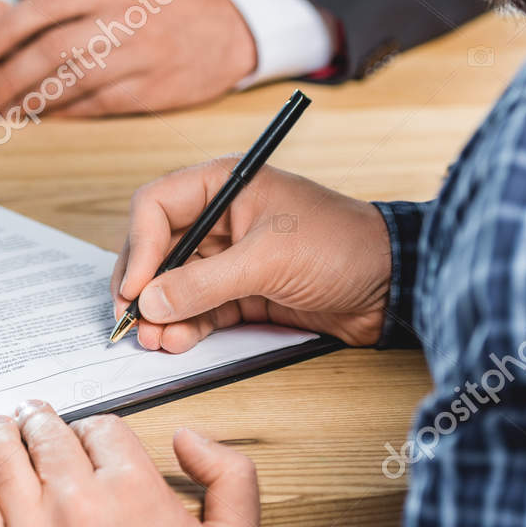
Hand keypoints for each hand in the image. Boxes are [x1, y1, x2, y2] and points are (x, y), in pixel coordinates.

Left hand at [0, 0, 257, 117]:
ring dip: (29, 102)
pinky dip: (64, 114)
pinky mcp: (149, 91)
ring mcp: (138, 58)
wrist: (230, 27)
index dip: (3, 31)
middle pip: (51, 50)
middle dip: (7, 77)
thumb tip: (11, 32)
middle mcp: (122, 19)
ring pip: (70, 83)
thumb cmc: (164, 8)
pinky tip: (42, 118)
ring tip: (2, 112)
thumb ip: (73, 6)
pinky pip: (96, 106)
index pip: (43, 6)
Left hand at [0, 402, 260, 526]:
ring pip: (2, 457)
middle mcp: (76, 500)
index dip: (92, 428)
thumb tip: (189, 440)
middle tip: (31, 415)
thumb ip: (230, 478)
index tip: (86, 436)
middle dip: (39, 419)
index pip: (100, 428)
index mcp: (131, 489)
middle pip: (46, 435)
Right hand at [113, 159, 392, 350]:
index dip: (139, 247)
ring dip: (161, 312)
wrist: (394, 284)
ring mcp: (231, 256)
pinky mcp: (244, 291)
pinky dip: (184, 326)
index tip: (135, 288)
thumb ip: (204, 283)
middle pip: (158, 248)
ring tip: (154, 339)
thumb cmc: (342, 246)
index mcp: (224, 186)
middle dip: (143, 286)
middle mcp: (220, 218)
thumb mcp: (267, 259)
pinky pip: (200, 308)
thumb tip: (151, 302)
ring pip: (175, 284)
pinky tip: (176, 341)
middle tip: (132, 320)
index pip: (156, 206)